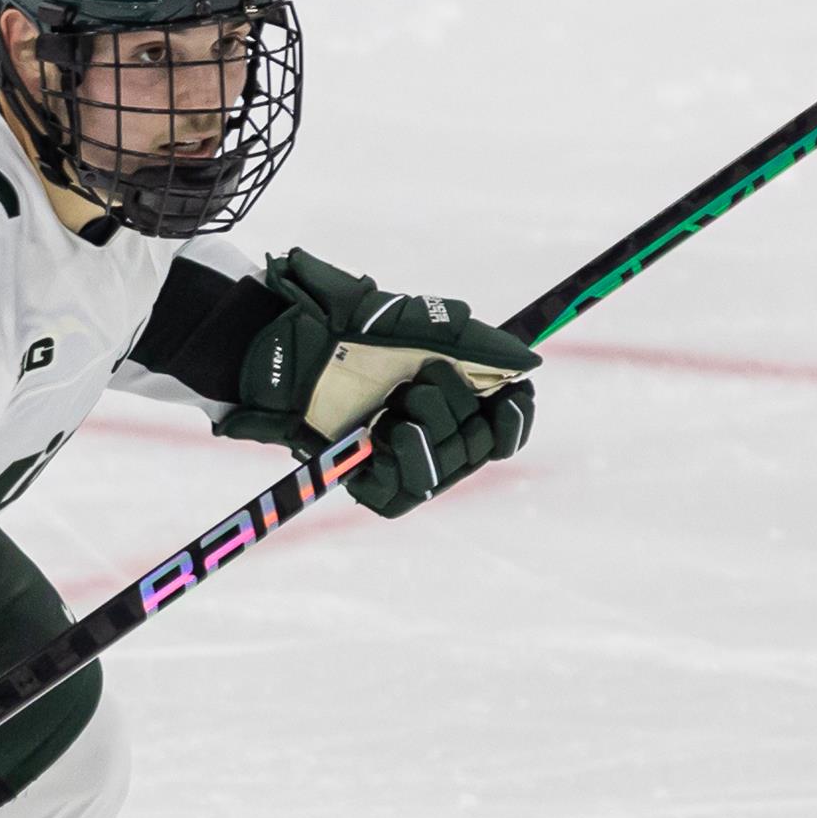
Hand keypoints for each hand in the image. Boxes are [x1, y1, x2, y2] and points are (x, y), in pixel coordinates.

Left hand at [215, 247, 540, 452]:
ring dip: (433, 431)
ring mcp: (402, 461)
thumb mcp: (415, 324)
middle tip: (422, 378)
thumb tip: (528, 361)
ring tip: (399, 403)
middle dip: (460, 408)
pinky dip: (405, 463)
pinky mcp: (372, 484)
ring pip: (449, 471)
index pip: (506, 427)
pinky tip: (389, 435)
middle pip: (481, 446)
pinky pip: (405, 493)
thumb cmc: (347, 329)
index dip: (515, 419)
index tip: (509, 398)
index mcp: (454, 397)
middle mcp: (434, 433)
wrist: (288, 348)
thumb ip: (475, 341)